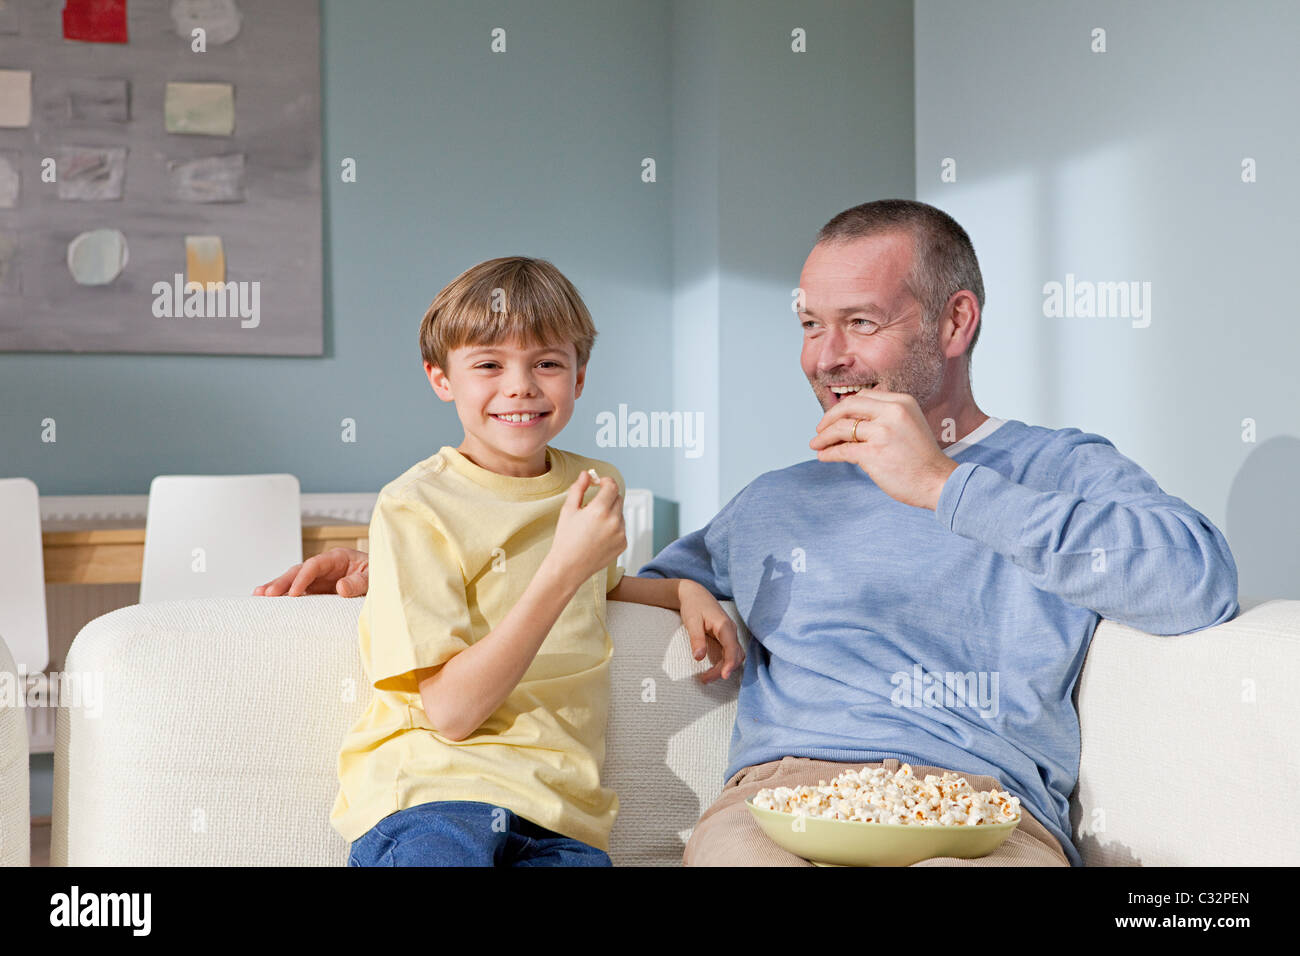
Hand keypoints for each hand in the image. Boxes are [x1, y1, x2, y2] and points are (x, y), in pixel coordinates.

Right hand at [252, 547, 369, 596]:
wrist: (385, 582)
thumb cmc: (380, 576)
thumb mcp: (374, 577)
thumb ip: (359, 582)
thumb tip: (341, 588)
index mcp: (338, 558)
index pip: (314, 565)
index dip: (303, 578)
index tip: (294, 594)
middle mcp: (325, 567)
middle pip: (298, 570)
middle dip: (282, 581)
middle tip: (266, 594)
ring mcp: (319, 579)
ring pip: (294, 580)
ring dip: (277, 587)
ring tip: (258, 596)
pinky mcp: (318, 591)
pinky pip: (298, 593)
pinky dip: (284, 597)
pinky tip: (268, 603)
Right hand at [546, 471, 626, 587]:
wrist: (569, 567)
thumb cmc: (566, 540)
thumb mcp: (568, 510)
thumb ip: (578, 489)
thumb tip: (586, 474)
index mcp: (599, 510)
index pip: (612, 486)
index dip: (606, 481)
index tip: (600, 483)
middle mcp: (614, 521)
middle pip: (618, 498)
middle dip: (607, 497)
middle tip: (593, 504)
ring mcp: (620, 533)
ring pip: (620, 513)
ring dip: (610, 512)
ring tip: (593, 524)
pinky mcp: (623, 544)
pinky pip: (622, 528)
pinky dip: (613, 527)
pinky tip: (598, 535)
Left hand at [678, 580, 744, 683]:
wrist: (695, 594)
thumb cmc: (693, 606)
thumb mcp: (692, 622)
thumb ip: (696, 639)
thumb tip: (699, 657)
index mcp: (724, 626)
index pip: (732, 649)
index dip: (729, 664)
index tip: (724, 676)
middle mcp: (731, 631)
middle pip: (735, 656)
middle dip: (723, 670)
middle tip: (705, 679)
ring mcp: (730, 634)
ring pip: (734, 656)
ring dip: (723, 668)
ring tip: (706, 677)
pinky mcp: (726, 637)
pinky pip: (729, 653)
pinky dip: (723, 663)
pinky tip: (712, 670)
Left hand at [808, 389, 958, 509]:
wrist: (938, 481)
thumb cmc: (922, 458)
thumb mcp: (908, 424)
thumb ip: (884, 417)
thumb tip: (849, 421)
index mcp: (901, 402)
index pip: (863, 397)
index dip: (844, 407)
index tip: (834, 418)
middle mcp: (891, 412)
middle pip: (848, 406)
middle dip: (829, 418)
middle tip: (819, 429)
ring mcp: (882, 432)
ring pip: (841, 428)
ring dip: (824, 437)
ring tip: (816, 444)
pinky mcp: (873, 453)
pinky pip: (842, 450)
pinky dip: (829, 453)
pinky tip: (823, 456)